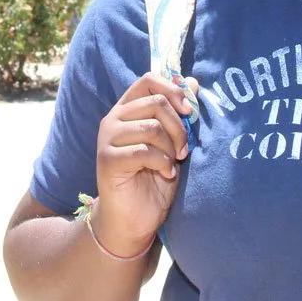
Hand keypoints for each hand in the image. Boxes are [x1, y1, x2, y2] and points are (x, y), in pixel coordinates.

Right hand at [94, 72, 196, 254]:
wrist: (134, 219)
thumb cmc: (154, 180)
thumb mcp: (173, 144)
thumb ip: (180, 115)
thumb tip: (194, 82)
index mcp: (128, 110)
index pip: (148, 80)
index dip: (173, 90)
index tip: (189, 111)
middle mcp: (114, 119)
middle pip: (156, 103)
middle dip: (179, 127)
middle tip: (184, 150)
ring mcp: (107, 139)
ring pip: (152, 127)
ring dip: (170, 147)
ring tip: (172, 163)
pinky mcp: (107, 160)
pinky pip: (143, 151)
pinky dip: (162, 163)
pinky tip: (165, 173)